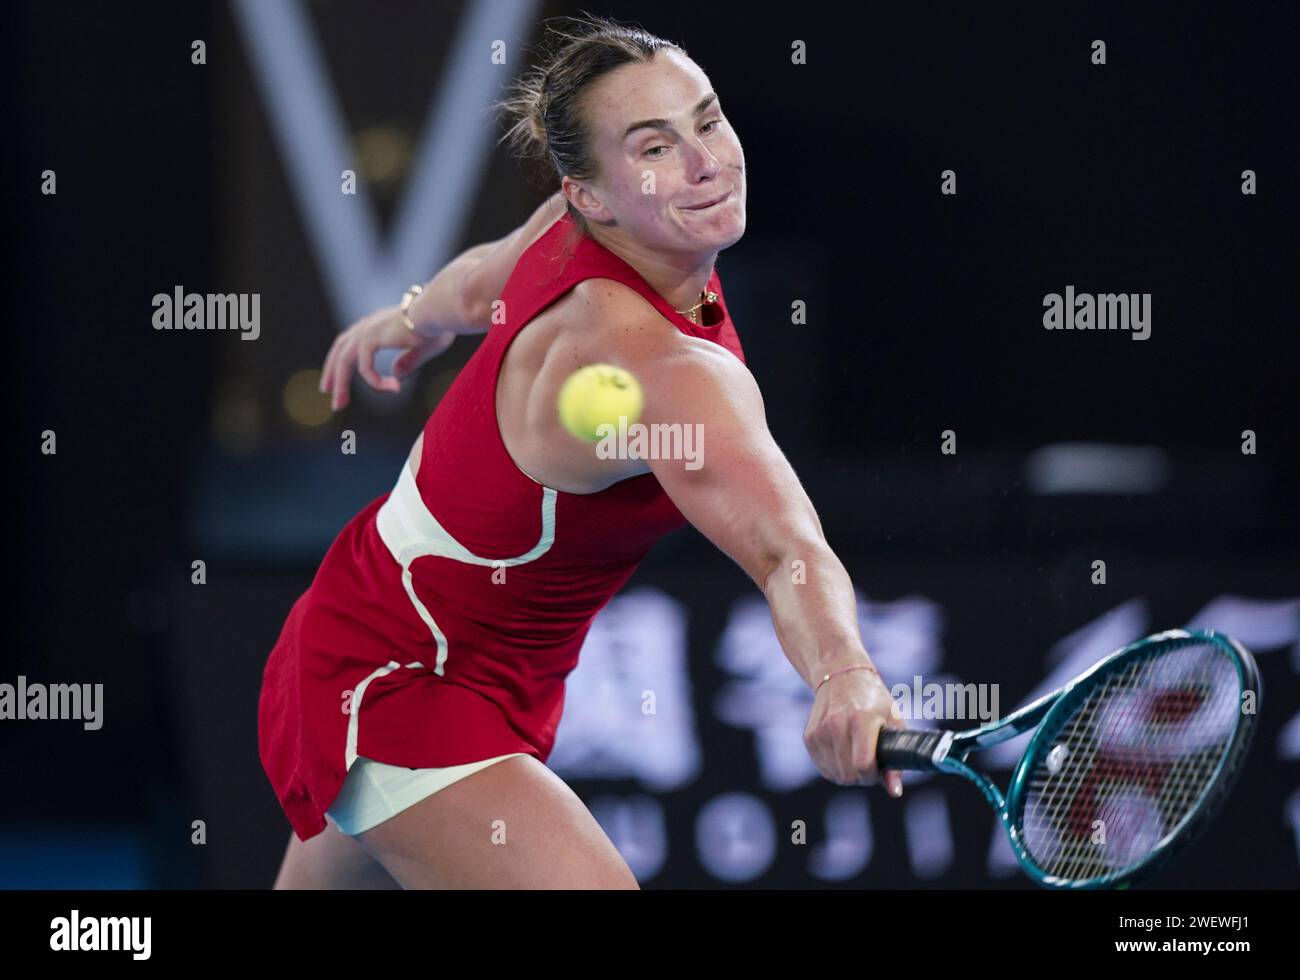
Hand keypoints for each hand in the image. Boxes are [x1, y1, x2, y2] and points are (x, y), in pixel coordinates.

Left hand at [319, 304, 456, 410]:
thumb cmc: (438, 326)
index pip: (350, 342)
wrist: (440, 312)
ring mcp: (368, 330)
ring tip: (339, 405)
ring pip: (346, 362)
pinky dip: (375, 382)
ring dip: (341, 385)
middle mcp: (369, 324)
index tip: (335, 377)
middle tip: (327, 392)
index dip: (341, 360)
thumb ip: (409, 361)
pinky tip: (393, 388)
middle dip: (333, 373)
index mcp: (378, 324)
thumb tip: (396, 375)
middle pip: (341, 350)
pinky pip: (365, 368)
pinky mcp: (371, 338)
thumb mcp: (423, 348)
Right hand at [804, 666, 905, 796]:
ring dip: (848, 774)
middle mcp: (837, 725)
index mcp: (861, 720)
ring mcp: (820, 731)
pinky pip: (823, 768)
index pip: (862, 765)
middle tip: (869, 763)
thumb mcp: (893, 722)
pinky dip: (835, 768)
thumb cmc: (874, 701)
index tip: (878, 770)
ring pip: (835, 775)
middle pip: (848, 775)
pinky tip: (843, 753)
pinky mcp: (809, 737)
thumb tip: (894, 792)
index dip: (872, 776)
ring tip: (856, 756)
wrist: (842, 677)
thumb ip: (895, 760)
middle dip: (861, 777)